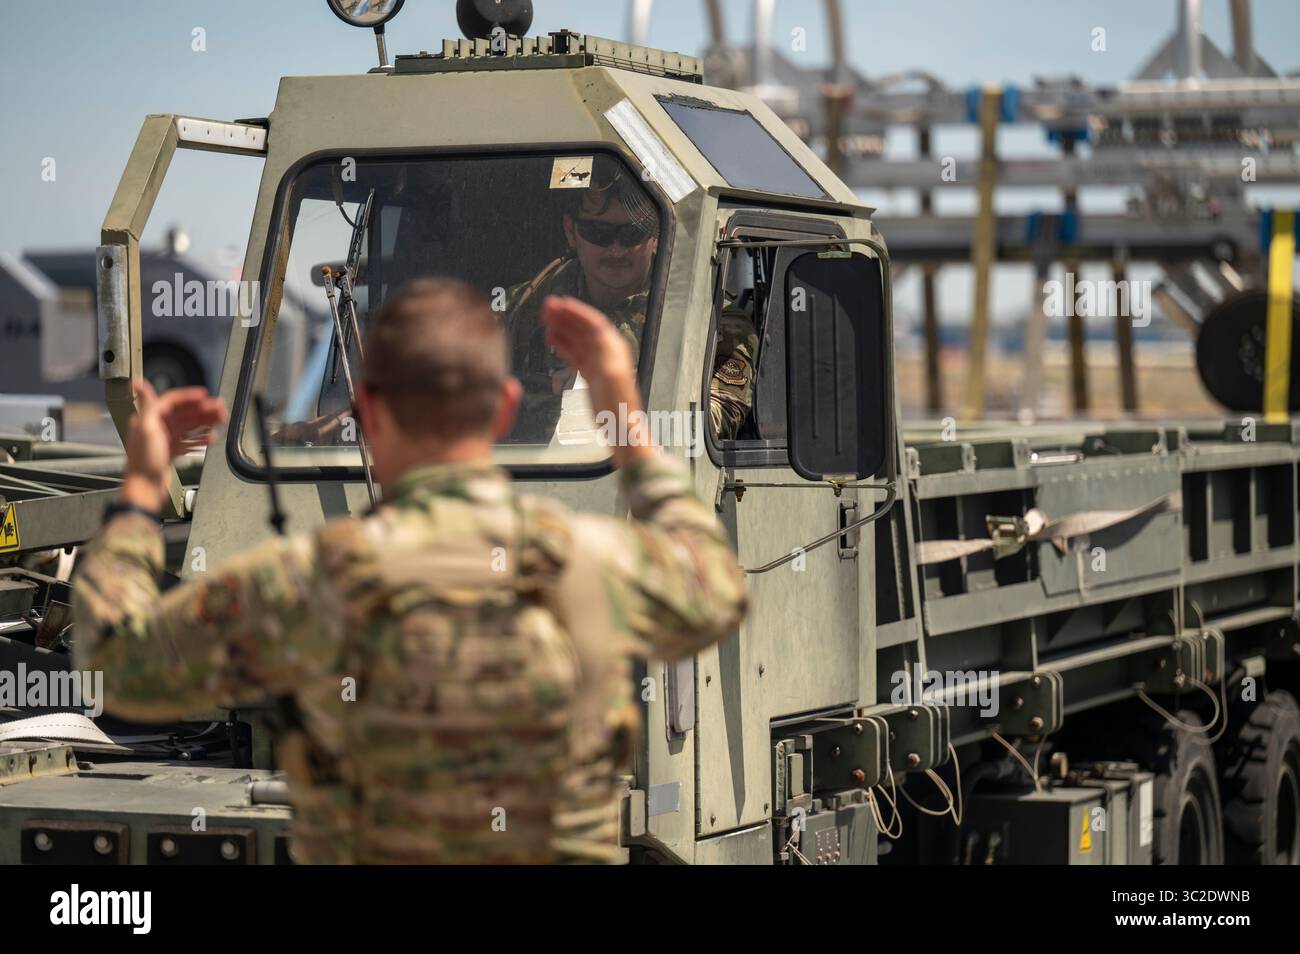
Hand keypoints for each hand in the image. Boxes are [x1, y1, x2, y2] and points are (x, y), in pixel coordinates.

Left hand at [121, 380, 226, 510]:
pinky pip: (189, 441)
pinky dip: (201, 439)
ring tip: (221, 420)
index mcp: (150, 418)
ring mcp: (165, 440)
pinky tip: (211, 438)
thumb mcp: (146, 429)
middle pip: (184, 413)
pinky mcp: (171, 452)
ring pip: (189, 426)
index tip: (205, 396)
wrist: (145, 488)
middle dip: (203, 410)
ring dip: (205, 422)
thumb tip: (138, 383)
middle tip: (221, 409)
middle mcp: (157, 427)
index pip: (172, 401)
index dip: (189, 397)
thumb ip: (147, 405)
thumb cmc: (143, 461)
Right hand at [541, 295, 654, 464]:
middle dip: (566, 316)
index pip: (593, 322)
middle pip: (584, 328)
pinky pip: (574, 353)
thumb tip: (597, 331)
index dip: (576, 311)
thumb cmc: (618, 405)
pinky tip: (552, 339)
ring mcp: (598, 363)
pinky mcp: (591, 374)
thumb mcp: (612, 374)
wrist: (619, 428)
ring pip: (577, 339)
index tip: (559, 303)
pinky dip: (563, 344)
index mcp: (614, 348)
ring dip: (562, 327)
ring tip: (545, 320)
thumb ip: (604, 350)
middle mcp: (607, 353)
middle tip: (547, 308)